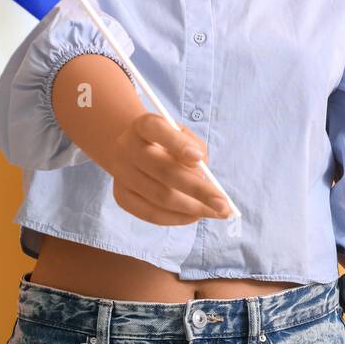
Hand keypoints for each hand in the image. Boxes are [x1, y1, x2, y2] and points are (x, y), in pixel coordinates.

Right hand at [104, 112, 228, 224]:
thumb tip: (202, 176)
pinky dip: (176, 218)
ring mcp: (121, 173)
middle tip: (223, 204)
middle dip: (198, 190)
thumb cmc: (166, 141)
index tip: (200, 158)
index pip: (156, 129)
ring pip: (159, 196)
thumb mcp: (181, 133)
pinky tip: (195, 216)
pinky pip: (150, 213)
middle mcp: (127, 147)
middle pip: (163, 170)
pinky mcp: (121, 196)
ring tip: (215, 212)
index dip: (177, 143)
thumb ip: (195, 147)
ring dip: (192, 208)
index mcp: (143, 125)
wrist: (131, 150)